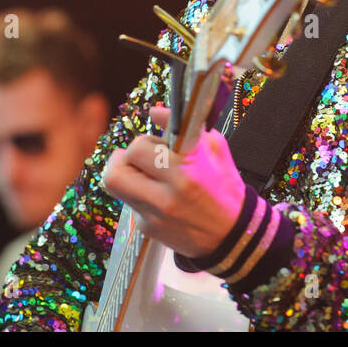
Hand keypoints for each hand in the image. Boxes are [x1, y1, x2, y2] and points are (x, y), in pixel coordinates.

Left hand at [100, 105, 246, 259]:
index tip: (154, 142)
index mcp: (187, 170)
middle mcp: (168, 194)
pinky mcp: (148, 229)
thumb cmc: (225, 188)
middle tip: (137, 157)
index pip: (140, 147)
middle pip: (116, 170)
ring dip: (124, 174)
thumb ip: (185, 127)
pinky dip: (139, 195)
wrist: (234, 235)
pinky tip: (158, 196)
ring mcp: (155, 215)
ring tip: (140, 172)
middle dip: (125, 157)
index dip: (146, 141)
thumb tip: (155, 111)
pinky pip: (130, 203)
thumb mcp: (216, 149)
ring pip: (114, 186)